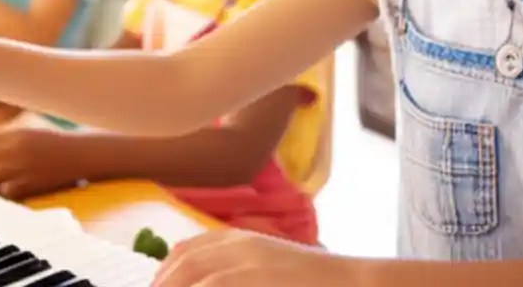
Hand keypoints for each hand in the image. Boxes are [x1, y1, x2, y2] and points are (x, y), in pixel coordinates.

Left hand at [0, 128, 83, 200]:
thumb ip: (5, 143)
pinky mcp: (31, 182)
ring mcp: (22, 165)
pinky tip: (7, 194)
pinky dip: (2, 194)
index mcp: (12, 135)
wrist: (82, 154)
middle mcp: (14, 149)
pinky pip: (6, 191)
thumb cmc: (55, 146)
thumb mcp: (28, 136)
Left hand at [152, 230, 341, 286]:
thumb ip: (241, 272)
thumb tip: (210, 281)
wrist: (359, 284)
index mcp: (241, 239)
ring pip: (191, 276)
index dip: (165, 274)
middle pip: (182, 264)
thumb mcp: (272, 269)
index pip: (186, 252)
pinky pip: (213, 286)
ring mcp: (248, 262)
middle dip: (163, 284)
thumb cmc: (318, 283)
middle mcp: (239, 245)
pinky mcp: (255, 277)